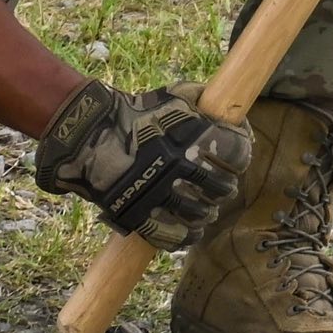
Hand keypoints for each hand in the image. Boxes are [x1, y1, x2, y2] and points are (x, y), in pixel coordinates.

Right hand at [34, 79, 251, 250]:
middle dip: (225, 187)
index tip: (238, 159)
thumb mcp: (171, 97)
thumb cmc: (135, 113)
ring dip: (208, 212)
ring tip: (207, 209)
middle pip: (221, 186)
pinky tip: (192, 230)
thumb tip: (230, 110)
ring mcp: (161, 194)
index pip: (236, 151)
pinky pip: (174, 235)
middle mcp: (181, 167)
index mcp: (192, 136)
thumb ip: (201, 100)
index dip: (241, 155)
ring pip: (201, 213)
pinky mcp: (143, 215)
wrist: (91, 135)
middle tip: (223, 186)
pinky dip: (187, 235)